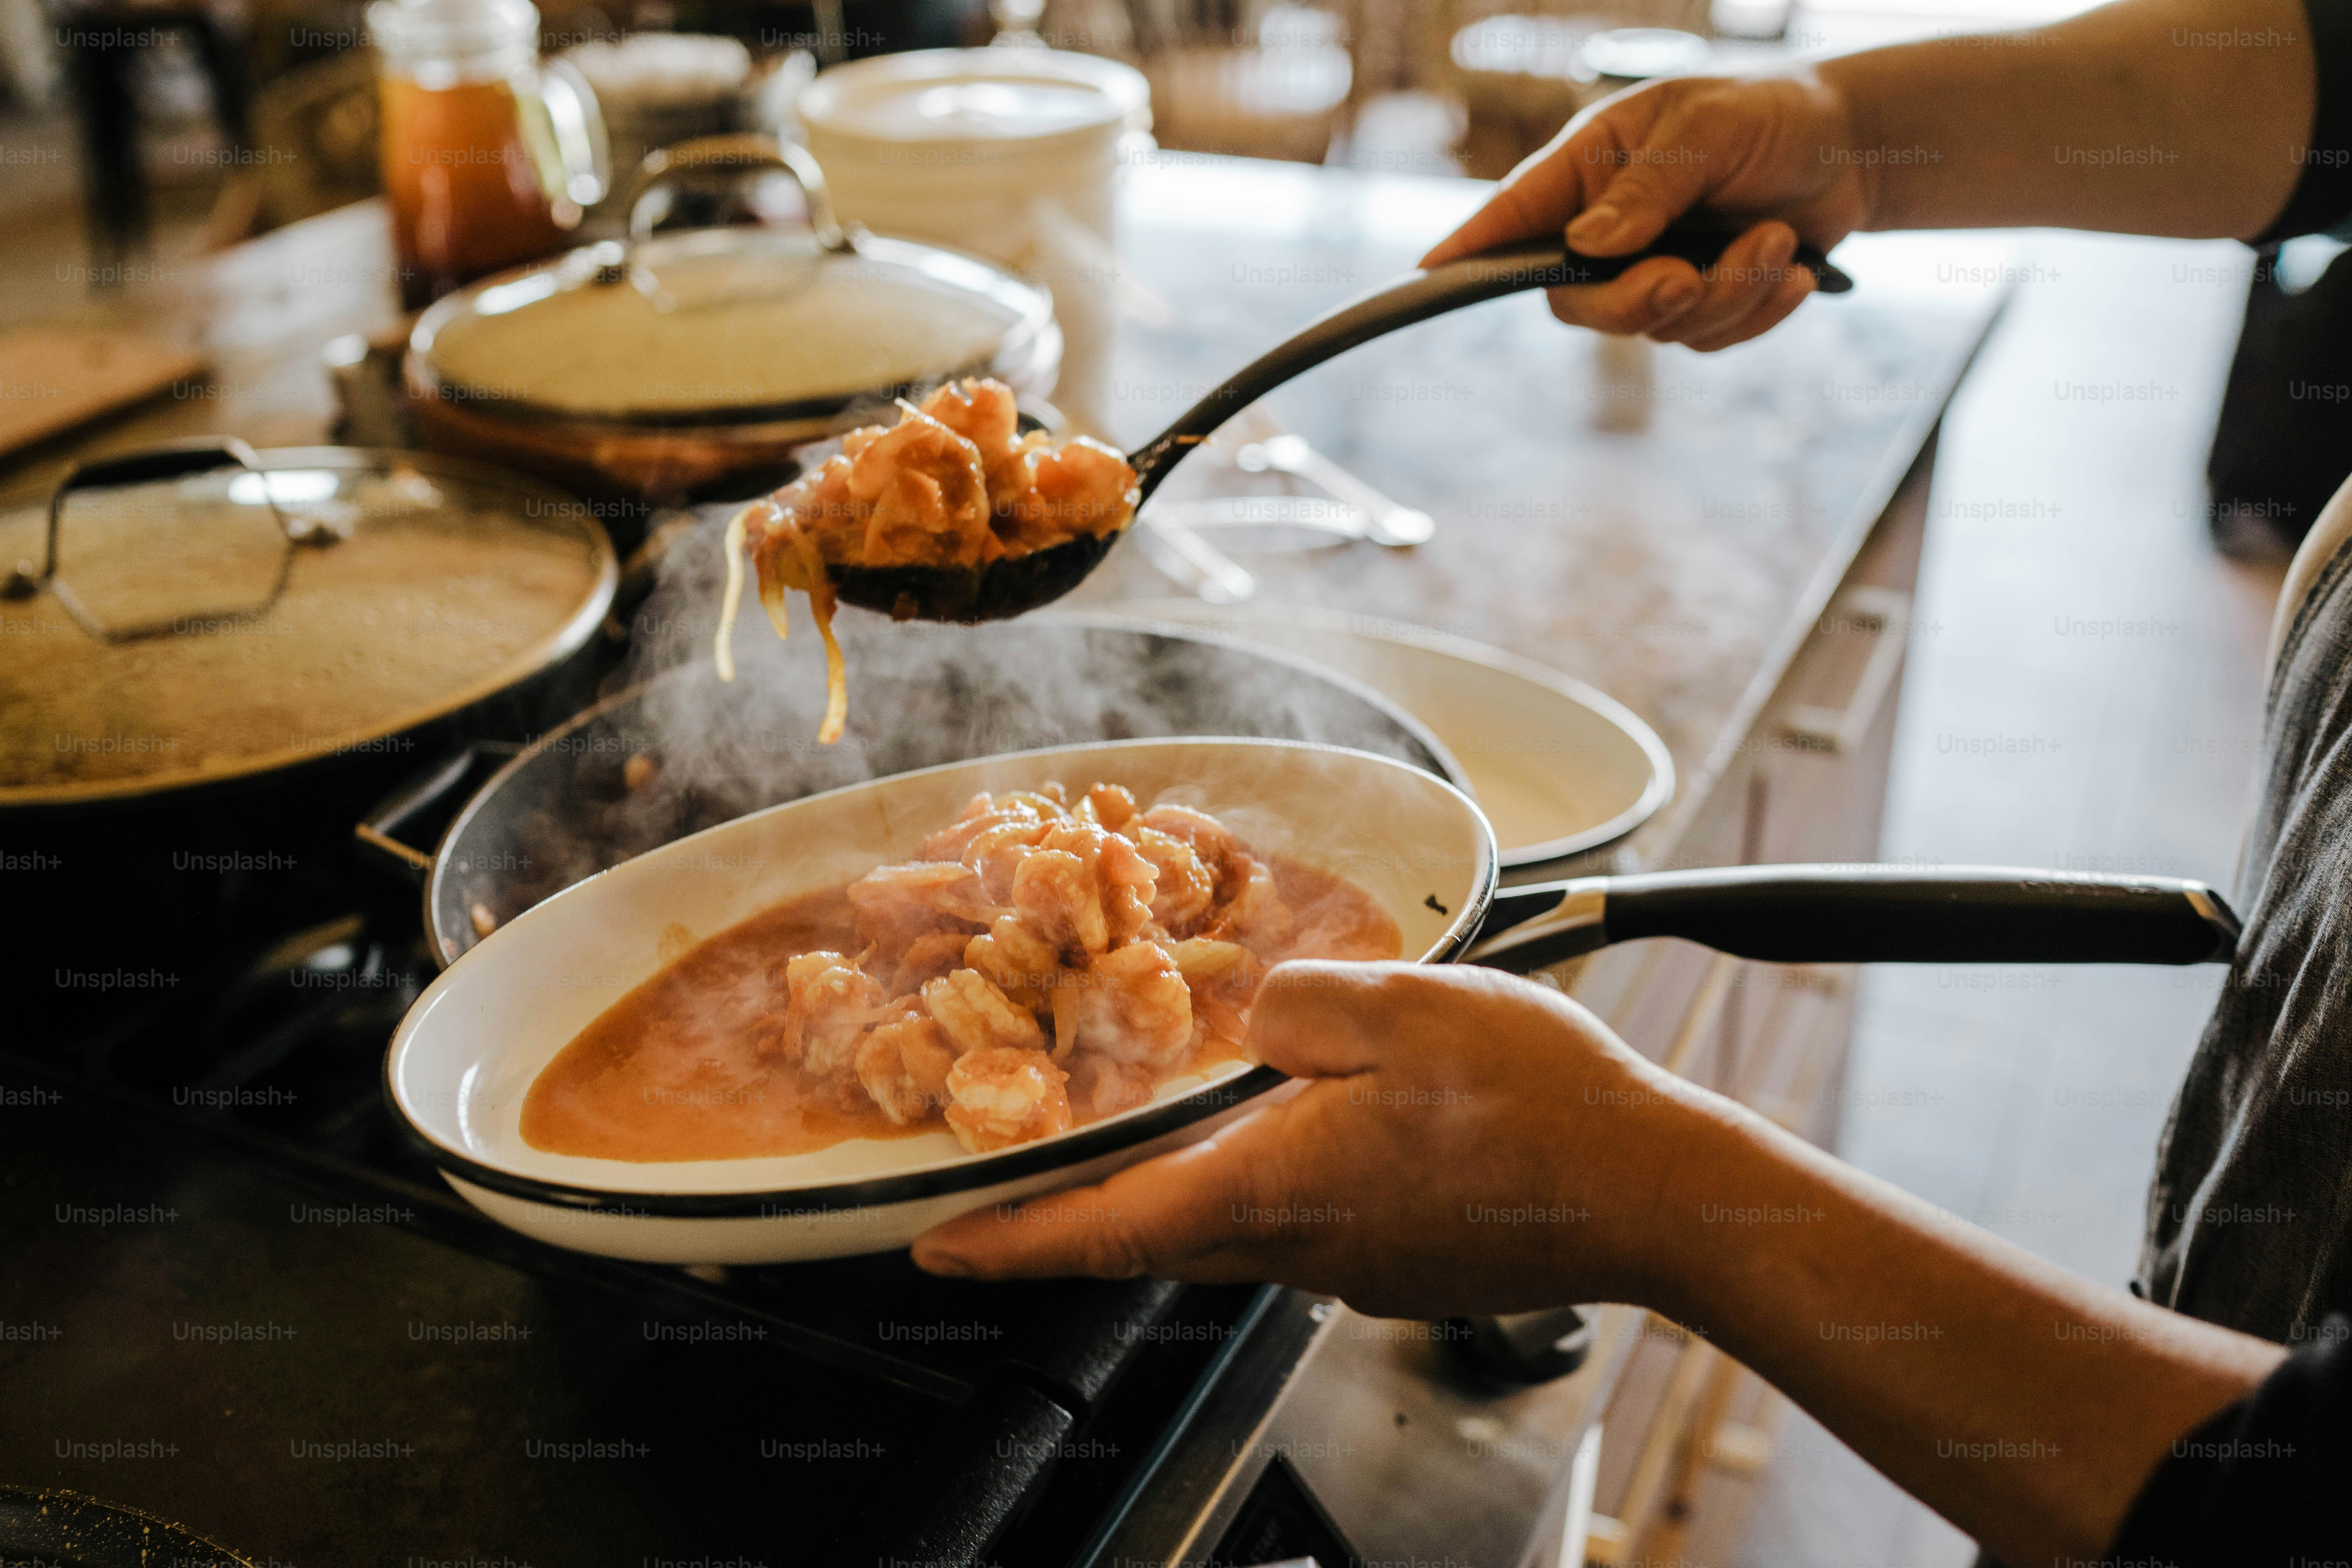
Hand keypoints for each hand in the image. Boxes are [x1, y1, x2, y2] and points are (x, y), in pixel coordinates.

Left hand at [910, 961, 1695, 1318]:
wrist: (1651, 1192)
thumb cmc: (1537, 1104)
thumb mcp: (1403, 1006)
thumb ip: (1299, 1006)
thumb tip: (1254, 1021)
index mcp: (1272, 1188)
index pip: (1102, 1228)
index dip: (1006, 1240)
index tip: (929, 1249)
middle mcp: (1298, 1246)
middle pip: (1152, 1237)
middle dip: (1072, 1217)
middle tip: (1010, 1192)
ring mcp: (1352, 1264)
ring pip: (1226, 1229)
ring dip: (1171, 1193)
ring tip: (1145, 1140)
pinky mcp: (1398, 1263)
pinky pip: (1298, 1223)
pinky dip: (1262, 1183)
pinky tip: (1295, 1130)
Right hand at [1425, 70, 1874, 349]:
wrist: (1854, 148)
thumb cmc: (1772, 113)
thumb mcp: (1711, 128)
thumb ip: (1649, 188)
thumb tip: (1589, 247)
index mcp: (1591, 165)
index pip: (1515, 214)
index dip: (1469, 246)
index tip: (1427, 272)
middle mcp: (1607, 226)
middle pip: (1578, 303)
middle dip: (1637, 302)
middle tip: (1689, 277)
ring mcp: (1650, 269)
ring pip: (1654, 327)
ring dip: (1724, 295)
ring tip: (1775, 239)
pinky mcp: (1698, 303)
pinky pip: (1709, 339)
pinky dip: (1756, 311)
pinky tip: (1791, 267)